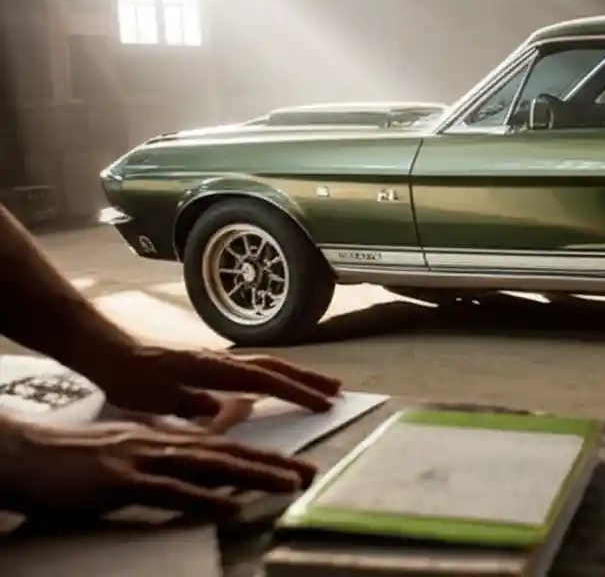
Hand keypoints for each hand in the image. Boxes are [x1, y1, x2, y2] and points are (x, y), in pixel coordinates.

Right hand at [0, 419, 316, 520]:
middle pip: (229, 453)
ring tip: (288, 484)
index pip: (225, 447)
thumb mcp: (131, 452)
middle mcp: (162, 444)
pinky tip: (231, 506)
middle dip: (273, 463)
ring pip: (210, 466)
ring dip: (252, 475)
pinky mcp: (121, 480)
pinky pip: (170, 490)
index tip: (297, 467)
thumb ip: (166, 453)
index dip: (263, 456)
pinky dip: (204, 498)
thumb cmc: (76, 462)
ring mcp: (142, 460)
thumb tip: (198, 458)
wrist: (25, 457)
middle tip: (311, 473)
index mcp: (165, 440)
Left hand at [81, 345, 341, 424]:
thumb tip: (235, 411)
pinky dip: (273, 375)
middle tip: (337, 389)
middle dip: (307, 378)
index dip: (298, 392)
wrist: (108, 352)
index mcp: (215, 370)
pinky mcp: (207, 364)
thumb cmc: (131, 378)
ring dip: (294, 375)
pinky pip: (252, 368)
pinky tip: (273, 385)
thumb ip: (197, 406)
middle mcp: (221, 360)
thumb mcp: (159, 400)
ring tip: (318, 385)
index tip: (325, 404)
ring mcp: (216, 359)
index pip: (266, 381)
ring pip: (265, 364)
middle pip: (275, 366)